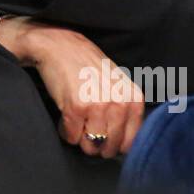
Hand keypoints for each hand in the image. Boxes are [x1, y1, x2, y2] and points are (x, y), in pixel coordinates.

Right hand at [19, 22, 144, 158]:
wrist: (60, 46)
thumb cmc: (87, 67)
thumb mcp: (117, 85)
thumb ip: (125, 112)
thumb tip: (122, 147)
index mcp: (133, 99)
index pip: (129, 143)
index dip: (113, 143)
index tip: (103, 133)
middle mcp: (119, 103)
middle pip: (109, 147)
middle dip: (96, 144)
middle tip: (87, 126)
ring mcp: (98, 105)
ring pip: (90, 146)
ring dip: (79, 137)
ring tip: (76, 118)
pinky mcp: (77, 107)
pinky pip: (71, 137)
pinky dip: (65, 130)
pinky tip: (65, 113)